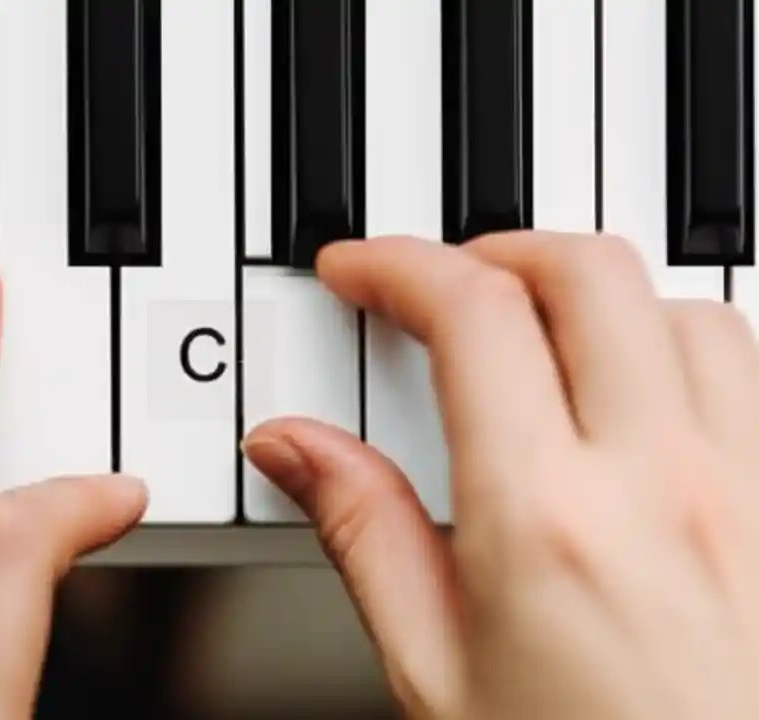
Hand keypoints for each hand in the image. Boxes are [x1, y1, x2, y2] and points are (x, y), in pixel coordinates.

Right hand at [245, 233, 758, 718]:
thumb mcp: (436, 676)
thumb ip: (363, 534)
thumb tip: (297, 448)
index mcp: (545, 521)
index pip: (469, 314)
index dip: (397, 265)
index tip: (360, 272)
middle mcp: (664, 485)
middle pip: (586, 272)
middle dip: (497, 251)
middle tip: (445, 285)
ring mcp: (751, 491)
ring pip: (685, 310)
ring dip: (600, 300)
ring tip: (544, 340)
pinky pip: (758, 377)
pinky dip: (688, 353)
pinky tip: (643, 403)